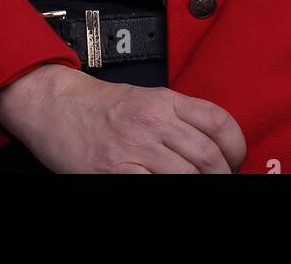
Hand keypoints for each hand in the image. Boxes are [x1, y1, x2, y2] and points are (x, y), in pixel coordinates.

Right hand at [0, 63, 246, 173]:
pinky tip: (167, 189)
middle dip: (221, 177)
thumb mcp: (146, 98)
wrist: (54, 105)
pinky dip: (169, 193)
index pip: (219, 123)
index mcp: (165, 100)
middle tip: (218, 180)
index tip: (235, 161)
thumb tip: (214, 146)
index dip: (236, 148)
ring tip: (195, 187)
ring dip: (200, 186)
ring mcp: (135, 148)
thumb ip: (178, 117)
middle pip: (208, 157)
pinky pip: (156, 189)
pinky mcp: (116, 172)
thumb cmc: (99, 106)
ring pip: (188, 176)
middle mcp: (153, 121)